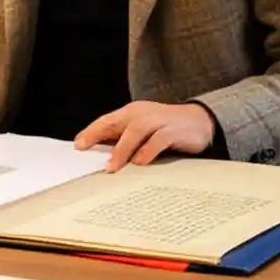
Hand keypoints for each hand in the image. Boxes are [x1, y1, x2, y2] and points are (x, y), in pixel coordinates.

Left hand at [74, 101, 215, 171]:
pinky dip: (147, 151)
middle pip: (116, 123)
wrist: (200, 121)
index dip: (91, 132)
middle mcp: (142, 113)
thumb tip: (101, 154)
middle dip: (98, 136)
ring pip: (136, 131)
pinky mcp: (174, 130)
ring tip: (112, 166)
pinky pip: (158, 140)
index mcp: (131, 112)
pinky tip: (140, 163)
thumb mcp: (142, 131)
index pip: (106, 120)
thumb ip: (124, 139)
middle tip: (86, 152)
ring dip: (122, 149)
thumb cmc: (166, 128)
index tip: (78, 146)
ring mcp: (159, 120)